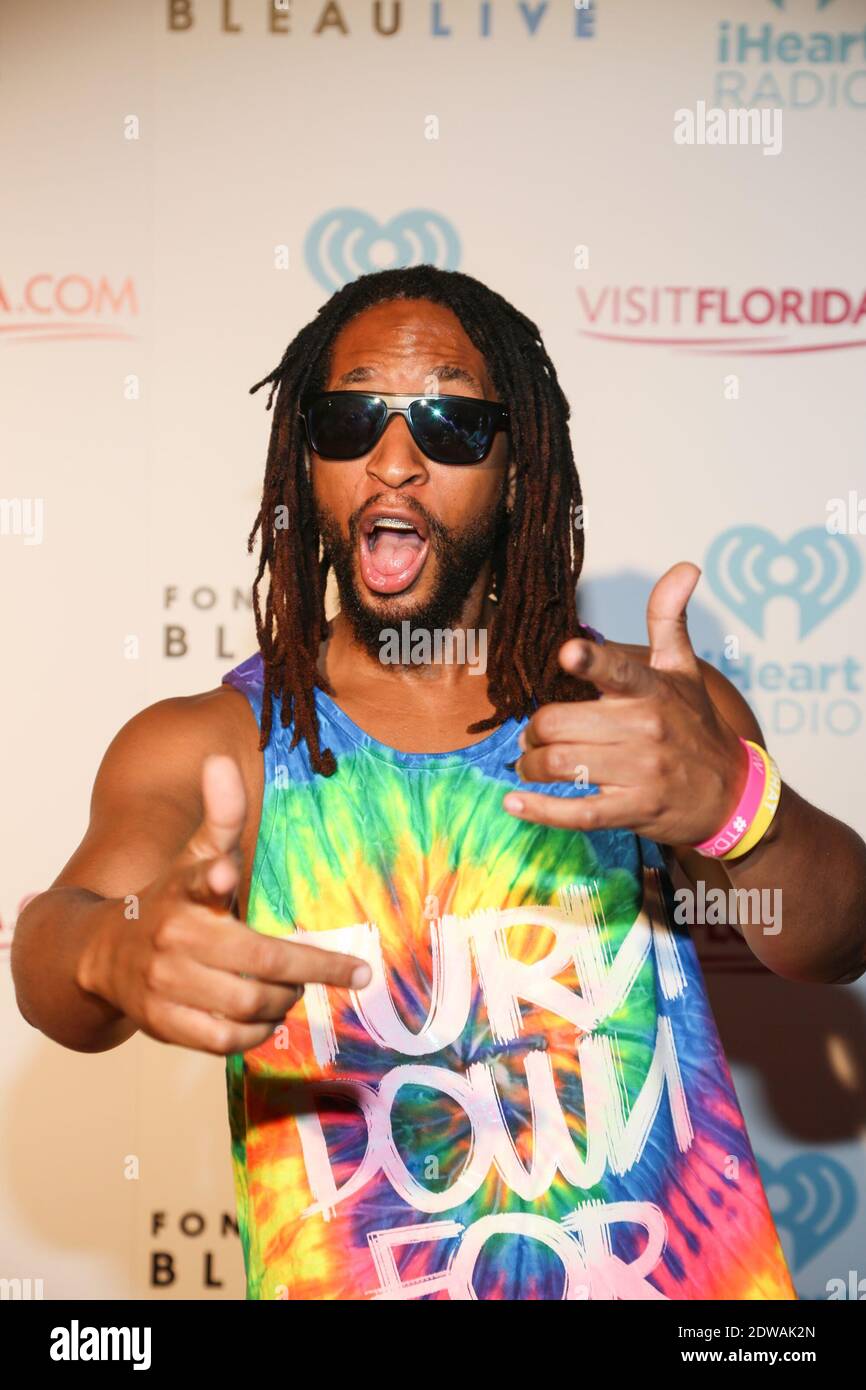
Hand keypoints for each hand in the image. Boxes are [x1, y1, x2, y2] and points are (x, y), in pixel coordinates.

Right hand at [77, 754, 371, 1054]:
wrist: (103, 954)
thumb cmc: (170, 899)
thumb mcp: (194, 854)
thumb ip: (221, 816)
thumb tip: (219, 760)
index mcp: (185, 890)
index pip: (199, 879)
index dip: (213, 875)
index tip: (222, 873)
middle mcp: (174, 938)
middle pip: (258, 962)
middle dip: (310, 971)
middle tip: (342, 971)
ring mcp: (165, 984)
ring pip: (247, 1005)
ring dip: (283, 1002)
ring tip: (294, 990)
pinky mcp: (162, 1023)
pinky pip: (224, 1039)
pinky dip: (255, 1032)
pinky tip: (266, 1017)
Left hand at [504, 562, 747, 846]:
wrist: (733, 794)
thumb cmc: (697, 727)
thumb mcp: (684, 670)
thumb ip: (670, 619)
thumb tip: (684, 568)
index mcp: (652, 690)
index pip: (619, 670)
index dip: (591, 661)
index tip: (567, 653)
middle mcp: (645, 729)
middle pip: (562, 724)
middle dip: (533, 731)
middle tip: (531, 736)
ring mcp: (639, 773)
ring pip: (562, 765)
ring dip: (531, 766)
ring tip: (528, 764)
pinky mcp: (633, 810)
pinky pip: (577, 812)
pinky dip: (540, 810)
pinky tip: (515, 803)